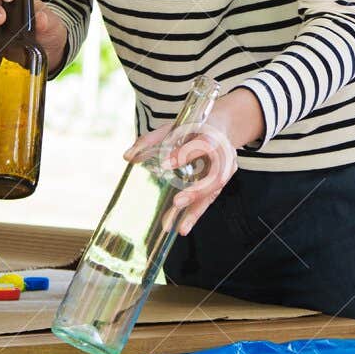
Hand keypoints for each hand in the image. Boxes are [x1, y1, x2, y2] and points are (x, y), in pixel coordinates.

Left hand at [124, 119, 238, 235]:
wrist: (224, 126)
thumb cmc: (196, 126)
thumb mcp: (174, 126)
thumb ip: (151, 140)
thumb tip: (127, 157)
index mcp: (212, 134)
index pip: (202, 144)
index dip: (185, 155)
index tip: (165, 165)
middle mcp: (224, 154)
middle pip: (215, 176)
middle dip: (197, 191)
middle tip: (176, 202)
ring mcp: (227, 169)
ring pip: (214, 192)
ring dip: (196, 210)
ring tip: (180, 227)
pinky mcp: (222, 181)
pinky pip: (209, 199)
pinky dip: (196, 214)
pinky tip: (183, 226)